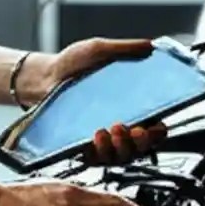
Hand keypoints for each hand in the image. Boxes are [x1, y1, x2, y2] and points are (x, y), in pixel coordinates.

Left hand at [15, 38, 168, 164]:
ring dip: (121, 147)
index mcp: (132, 106)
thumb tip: (150, 46)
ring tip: (111, 130)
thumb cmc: (73, 63)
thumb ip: (125, 49)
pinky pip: (96, 159)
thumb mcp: (99, 50)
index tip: (157, 126)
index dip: (159, 132)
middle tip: (137, 130)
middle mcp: (120, 126)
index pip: (155, 127)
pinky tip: (96, 136)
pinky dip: (100, 152)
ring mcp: (102, 139)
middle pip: (141, 147)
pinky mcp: (83, 146)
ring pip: (120, 156)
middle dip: (142, 142)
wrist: (45, 75)